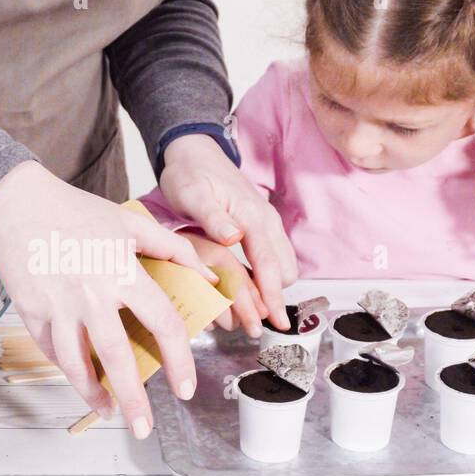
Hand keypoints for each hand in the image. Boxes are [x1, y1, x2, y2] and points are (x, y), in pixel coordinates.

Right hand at [0, 161, 219, 438]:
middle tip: (144, 428)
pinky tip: (81, 381)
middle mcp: (90, 293)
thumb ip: (173, 249)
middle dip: (134, 398)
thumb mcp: (130, 222)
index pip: (161, 322)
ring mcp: (57, 305)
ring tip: (109, 413)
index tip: (185, 387)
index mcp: (122, 271)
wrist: (18, 204)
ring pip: (76, 363)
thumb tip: (208, 275)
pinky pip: (51, 350)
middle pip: (117, 356)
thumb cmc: (77, 212)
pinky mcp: (31, 311)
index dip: (179, 359)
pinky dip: (66, 369)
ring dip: (93, 393)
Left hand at [158, 134, 298, 327]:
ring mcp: (267, 224)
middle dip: (274, 297)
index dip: (273, 295)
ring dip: (271, 289)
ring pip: (282, 265)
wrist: (195, 152)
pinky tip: (247, 289)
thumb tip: (234, 237)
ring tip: (250, 314)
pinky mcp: (261, 227)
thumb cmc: (189, 174)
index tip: (276, 322)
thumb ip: (213, 218)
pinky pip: (273, 258)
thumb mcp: (192, 194)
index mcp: (252, 216)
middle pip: (284, 270)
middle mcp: (267, 221)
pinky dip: (266, 276)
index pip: (269, 264)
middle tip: (253, 323)